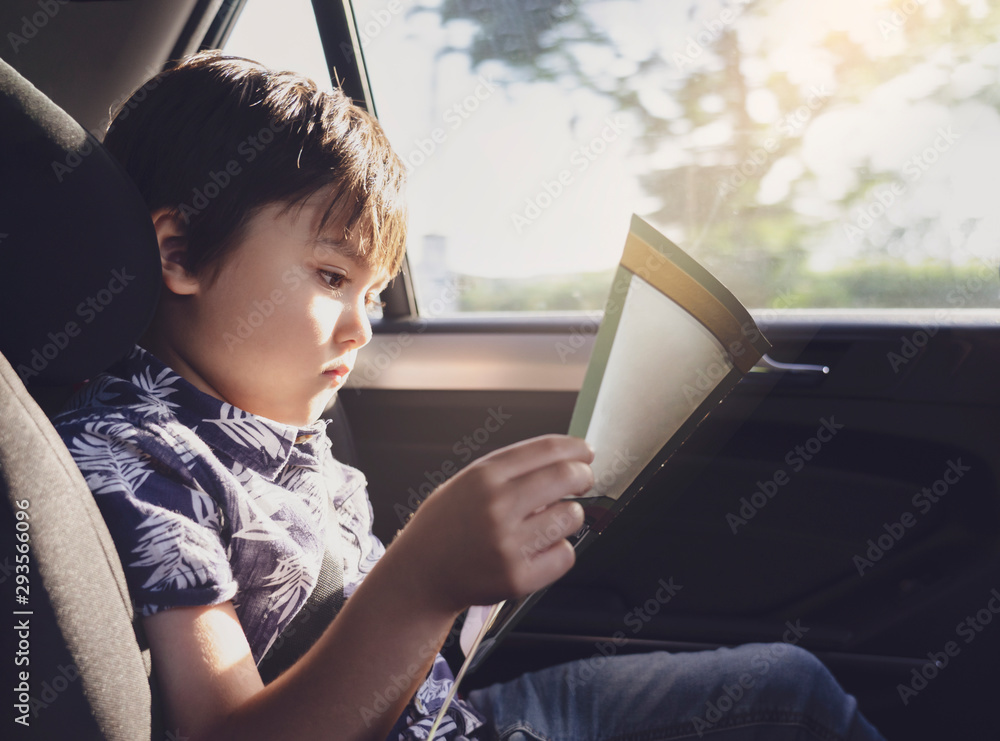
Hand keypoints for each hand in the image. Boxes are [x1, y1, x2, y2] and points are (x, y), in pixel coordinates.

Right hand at [391, 434, 593, 613]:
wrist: (420, 574)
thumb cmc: (446, 525)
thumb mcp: (467, 483)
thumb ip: (511, 472)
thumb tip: (564, 460)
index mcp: (484, 477)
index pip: (547, 449)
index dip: (576, 448)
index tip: (586, 453)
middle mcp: (497, 506)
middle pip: (567, 477)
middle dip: (583, 476)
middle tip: (582, 481)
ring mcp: (508, 543)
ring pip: (571, 517)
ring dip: (568, 516)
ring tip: (548, 522)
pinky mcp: (518, 577)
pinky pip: (565, 555)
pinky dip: (558, 551)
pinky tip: (538, 550)